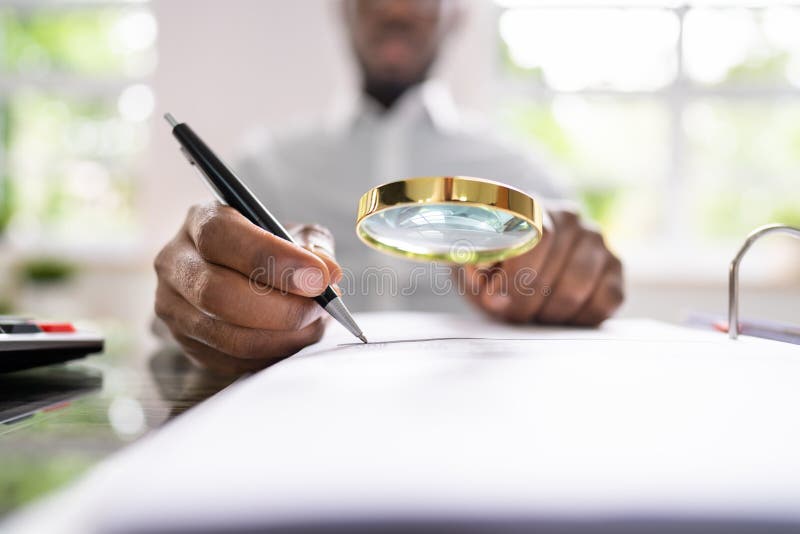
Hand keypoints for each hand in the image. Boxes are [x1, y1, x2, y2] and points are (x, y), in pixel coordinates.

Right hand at [154, 202, 340, 374]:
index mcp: (200, 221)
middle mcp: (176, 263)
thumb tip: (327, 271)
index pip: (220, 236)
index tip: (318, 277)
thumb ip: (313, 246)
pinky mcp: (187, 345)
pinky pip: (232, 360)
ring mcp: (174, 308)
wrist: (246, 277)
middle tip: (320, 307)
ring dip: (280, 336)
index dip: (272, 258)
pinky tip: (295, 338)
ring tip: (313, 324)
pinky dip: (272, 354)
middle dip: (279, 307)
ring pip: (225, 334)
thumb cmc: (273, 250)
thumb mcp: (295, 234)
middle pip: (216, 293)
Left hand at [458, 210, 623, 325]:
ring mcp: (597, 242)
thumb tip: (494, 293)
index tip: (497, 297)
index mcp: (533, 208)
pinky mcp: (615, 269)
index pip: (538, 237)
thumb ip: (478, 272)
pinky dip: (578, 318)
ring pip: (577, 288)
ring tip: (534, 312)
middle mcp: (571, 218)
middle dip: (527, 301)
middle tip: (511, 311)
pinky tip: (560, 314)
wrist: (518, 271)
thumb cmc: (494, 268)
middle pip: (554, 269)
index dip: (517, 273)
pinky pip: (604, 302)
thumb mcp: (475, 266)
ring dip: (550, 312)